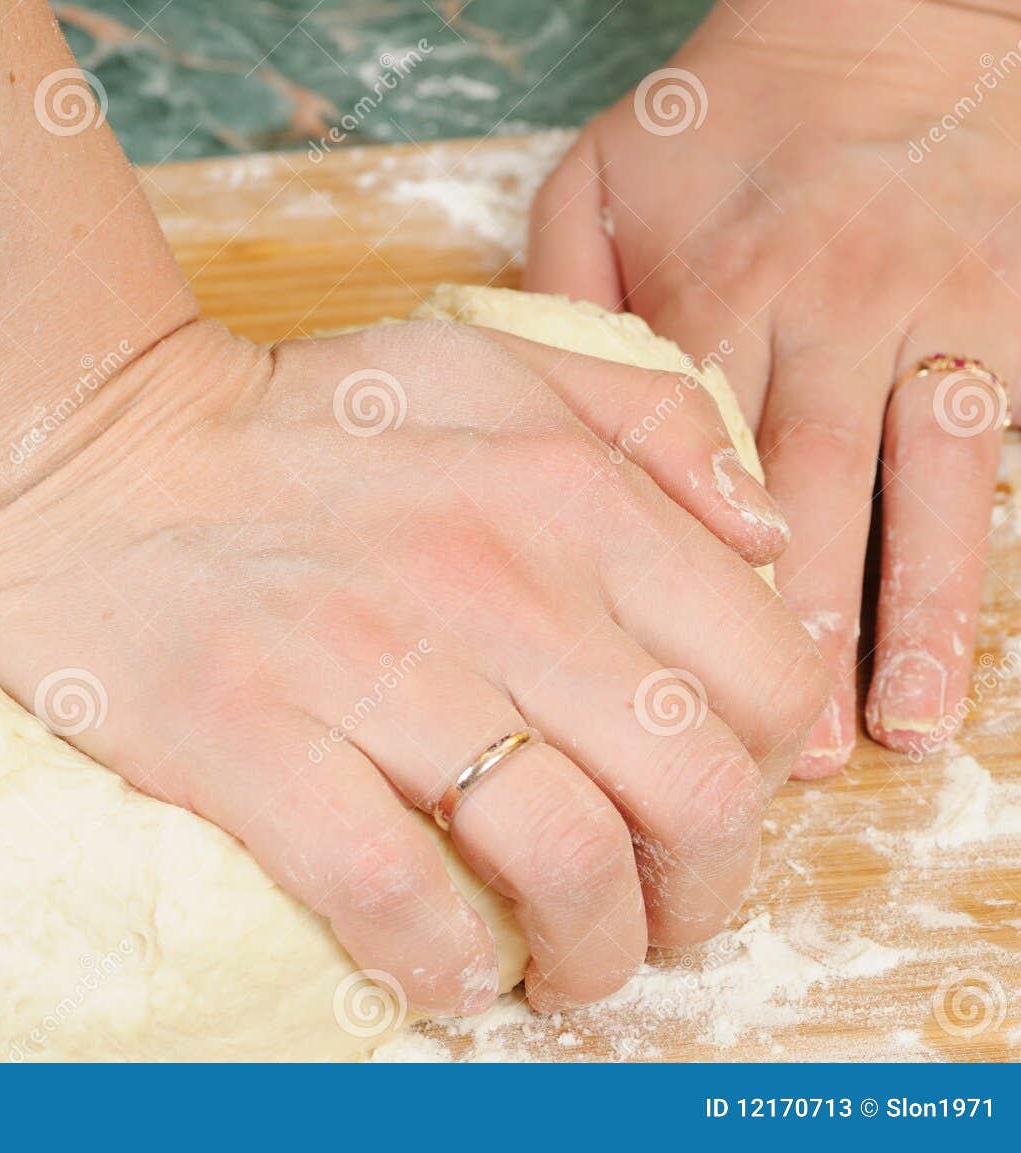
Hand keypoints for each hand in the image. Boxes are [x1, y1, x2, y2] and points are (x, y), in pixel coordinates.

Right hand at [0, 317, 826, 1012]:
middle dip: (702, 892)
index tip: (709, 807)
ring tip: (563, 962)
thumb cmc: (291, 431)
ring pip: (565, 862)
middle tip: (653, 913)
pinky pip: (398, 899)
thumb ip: (643, 421)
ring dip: (590, 952)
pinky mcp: (251, 741)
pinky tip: (448, 970)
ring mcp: (364, 665)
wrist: (82, 460)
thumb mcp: (486, 367)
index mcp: (562, 494)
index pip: (765, 674)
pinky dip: (447, 966)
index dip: (768, 771)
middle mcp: (487, 577)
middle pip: (694, 791)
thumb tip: (764, 538)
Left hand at [527, 0, 1020, 772]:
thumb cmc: (725, 117)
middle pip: (818, 495)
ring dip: (916, 614)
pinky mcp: (1010, 324)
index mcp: (719, 290)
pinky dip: (988, 545)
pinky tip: (979, 632)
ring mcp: (938, 320)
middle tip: (787, 760)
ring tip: (908, 729)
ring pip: (931, 488)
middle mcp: (836, 313)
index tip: (666, 683)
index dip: (687, 580)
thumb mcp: (600, 179)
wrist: (891, 22)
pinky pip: (1001, 449)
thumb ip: (558, 300)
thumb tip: (525, 431)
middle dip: (801, 633)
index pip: (700, 463)